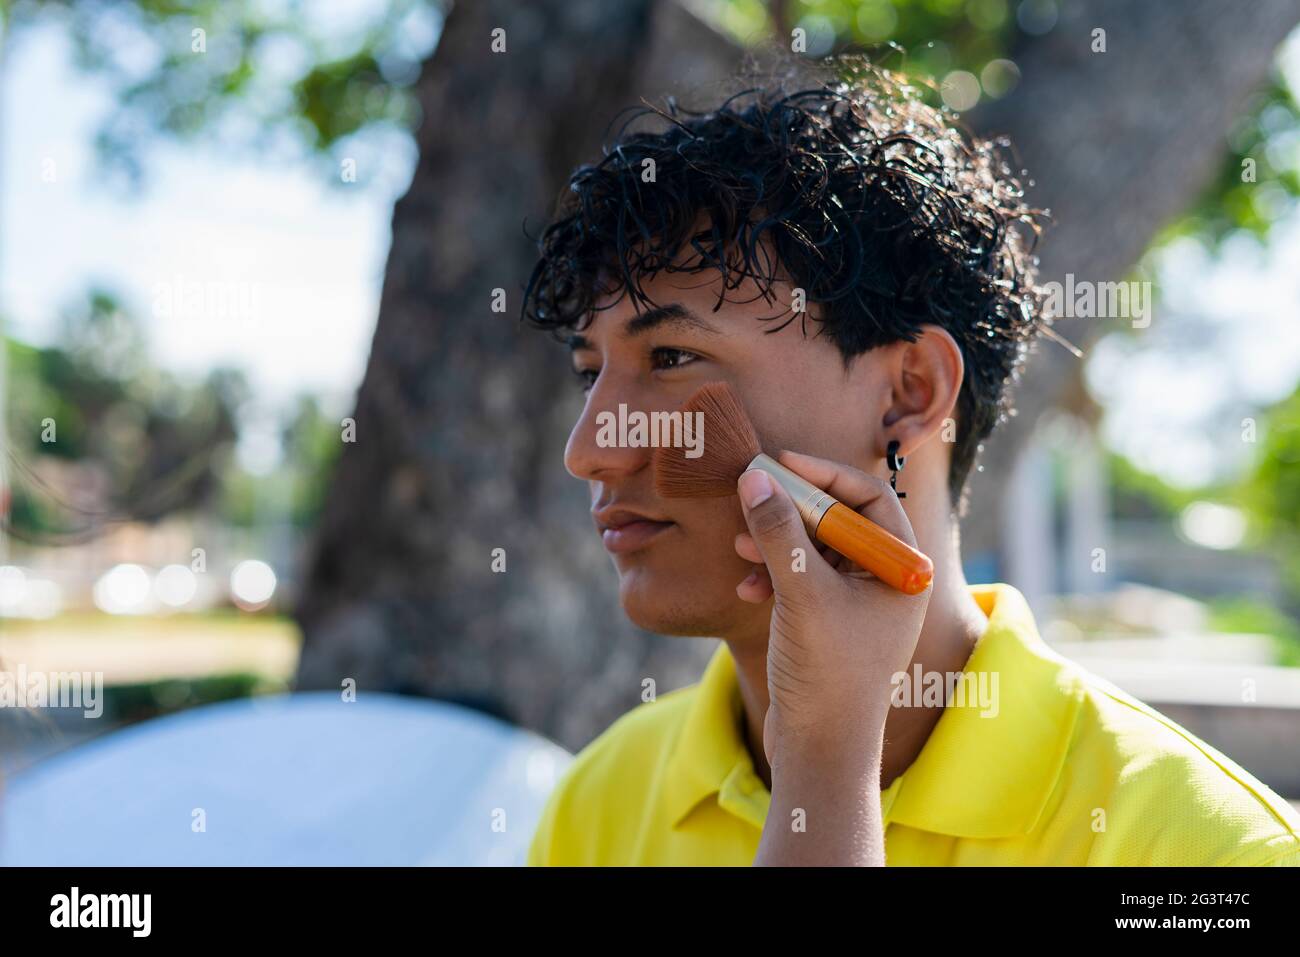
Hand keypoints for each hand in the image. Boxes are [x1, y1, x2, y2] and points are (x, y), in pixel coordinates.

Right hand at [734, 450, 930, 767]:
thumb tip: (755, 477)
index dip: (823, 475)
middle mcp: (887, 581)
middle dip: (790, 511)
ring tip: (739, 547)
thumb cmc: (828, 672)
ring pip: (814, 550)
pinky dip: (773, 578)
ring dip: (775, 545)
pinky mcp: (831, 623)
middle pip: (838, 520)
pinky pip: (801, 581)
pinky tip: (746, 590)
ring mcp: (859, 604)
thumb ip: (779, 531)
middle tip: (750, 495)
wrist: (822, 748)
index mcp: (903, 569)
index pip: (869, 497)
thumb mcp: (801, 592)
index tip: (779, 463)